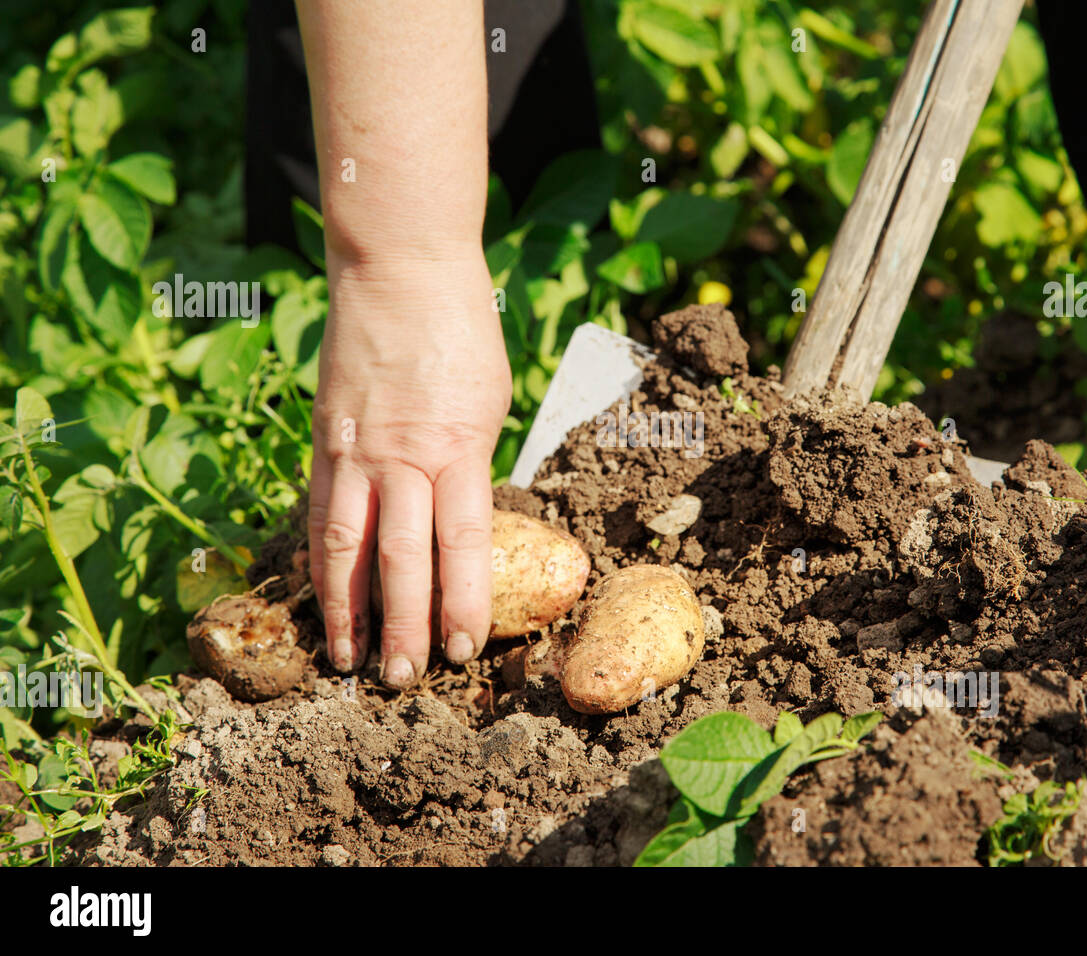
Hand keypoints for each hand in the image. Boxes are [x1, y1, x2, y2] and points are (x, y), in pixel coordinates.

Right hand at [308, 251, 510, 686]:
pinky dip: (319, 560)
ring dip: (346, 609)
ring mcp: (355, 449)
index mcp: (458, 447)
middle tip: (403, 678)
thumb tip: (462, 515)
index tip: (463, 649)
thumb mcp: (488, 400)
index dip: (462, 602)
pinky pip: (318, 511)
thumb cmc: (460, 330)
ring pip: (345, 545)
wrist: (400, 268)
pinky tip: (320, 594)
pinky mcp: (323, 439)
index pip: (462, 544)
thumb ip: (471, 462)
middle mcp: (402, 457)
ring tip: (345, 658)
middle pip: (400, 558)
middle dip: (403, 624)